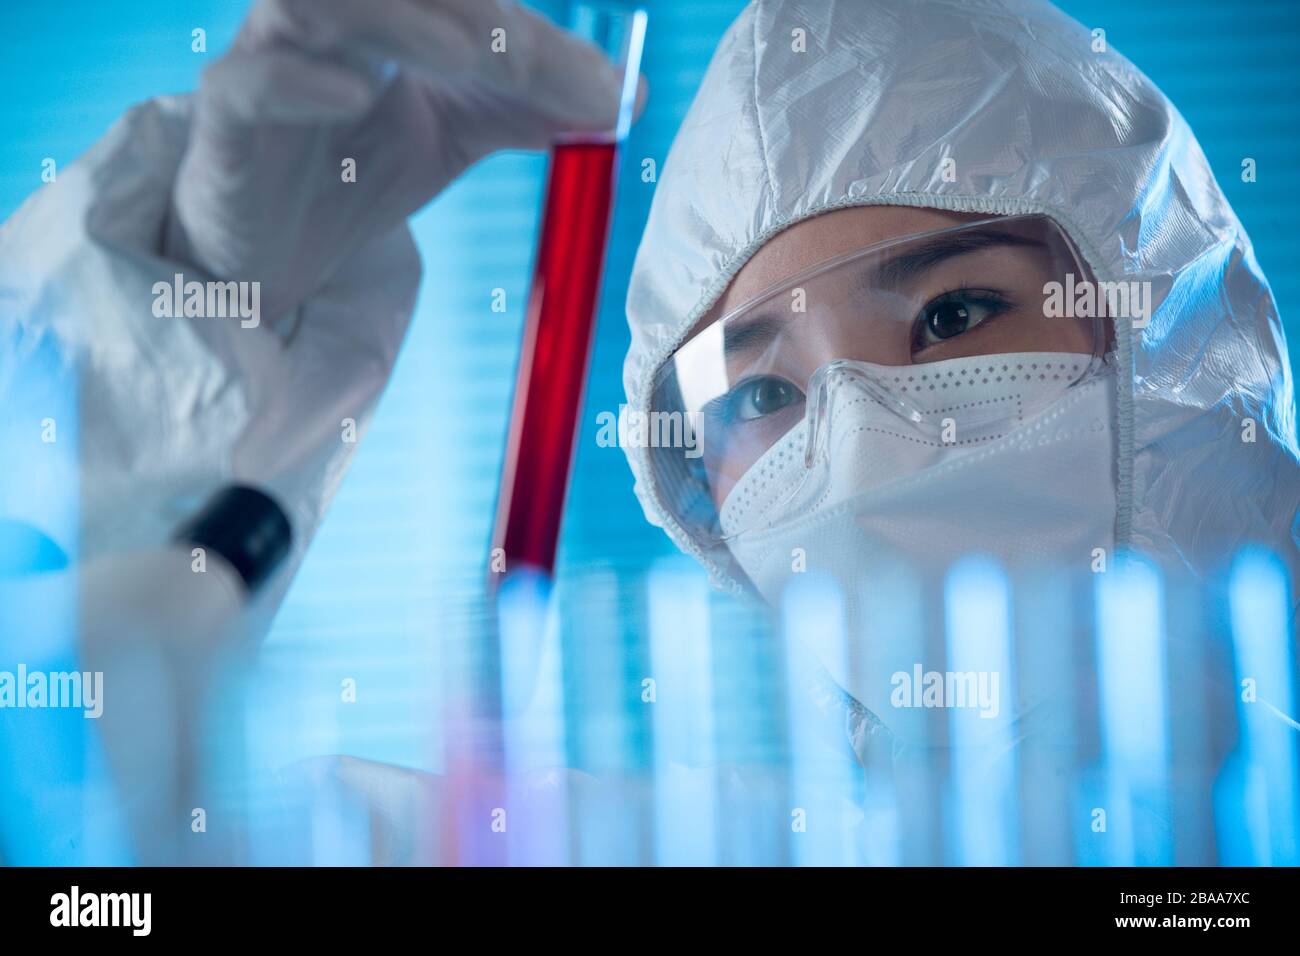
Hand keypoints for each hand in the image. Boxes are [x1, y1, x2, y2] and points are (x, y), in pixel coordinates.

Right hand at [164, 0, 630, 322]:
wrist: (271, 262)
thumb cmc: (350, 178)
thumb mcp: (452, 136)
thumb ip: (524, 110)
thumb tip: (623, 96)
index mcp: (380, 19)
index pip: (457, 2)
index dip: (523, 29)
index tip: (598, 84)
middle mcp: (321, 25)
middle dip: (473, 14)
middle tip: (533, 61)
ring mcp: (267, 65)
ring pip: (310, 4)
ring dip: (396, 21)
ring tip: (466, 57)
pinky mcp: (225, 123)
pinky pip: (248, 82)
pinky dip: (301, 81)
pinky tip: (359, 97)